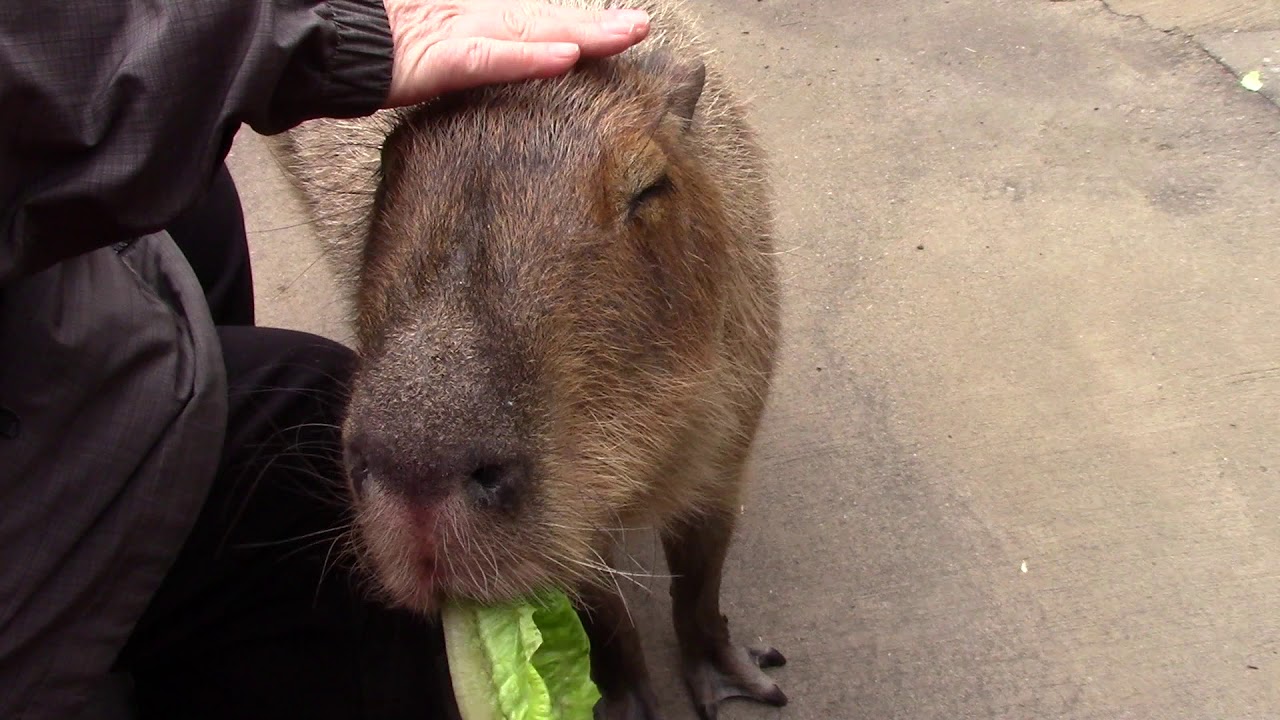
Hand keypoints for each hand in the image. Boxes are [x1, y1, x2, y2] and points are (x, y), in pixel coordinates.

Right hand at [381, 0, 650, 106]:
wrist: (322, 50)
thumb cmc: (368, 58)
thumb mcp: (425, 66)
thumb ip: (466, 68)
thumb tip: (498, 76)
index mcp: (472, 30)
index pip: (537, 29)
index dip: (579, 30)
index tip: (621, 32)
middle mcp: (474, 27)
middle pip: (546, 24)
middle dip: (597, 27)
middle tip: (642, 26)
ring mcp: (459, 37)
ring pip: (532, 32)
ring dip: (582, 33)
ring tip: (627, 33)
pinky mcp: (440, 56)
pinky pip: (490, 58)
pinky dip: (528, 58)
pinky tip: (565, 57)